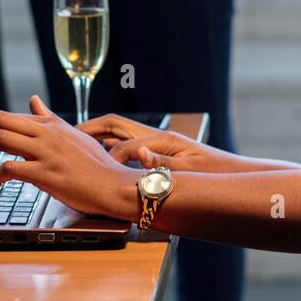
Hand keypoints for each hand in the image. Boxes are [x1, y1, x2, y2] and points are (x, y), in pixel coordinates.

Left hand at [0, 95, 137, 219]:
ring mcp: (45, 152)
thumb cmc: (96, 164)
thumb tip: (34, 100)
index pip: (8, 115)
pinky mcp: (45, 173)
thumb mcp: (72, 134)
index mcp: (50, 124)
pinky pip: (9, 169)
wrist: (113, 184)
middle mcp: (46, 133)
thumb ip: (50, 118)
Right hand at [79, 114, 242, 173]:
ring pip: (119, 131)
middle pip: (116, 124)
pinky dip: (109, 145)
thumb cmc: (216, 174)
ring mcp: (157, 141)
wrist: (234, 175)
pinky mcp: (159, 149)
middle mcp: (158, 136)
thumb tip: (140, 155)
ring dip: (98, 135)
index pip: (124, 145)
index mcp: (163, 139)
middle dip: (91, 128)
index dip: (107, 157)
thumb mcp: (190, 170)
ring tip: (75, 141)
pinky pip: (127, 143)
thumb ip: (162, 163)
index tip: (91, 170)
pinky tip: (99, 154)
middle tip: (66, 135)